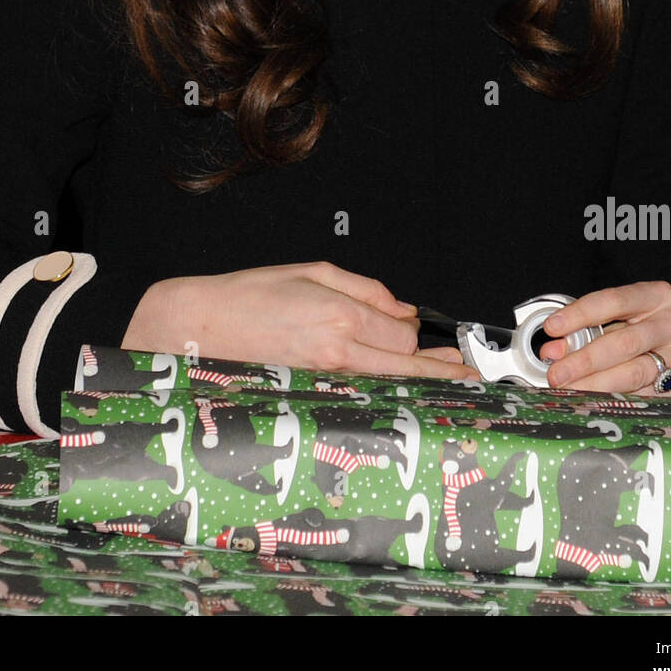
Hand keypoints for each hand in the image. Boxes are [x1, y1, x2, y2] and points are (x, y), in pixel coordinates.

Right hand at [122, 260, 478, 381]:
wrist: (196, 328)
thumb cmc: (245, 296)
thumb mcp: (310, 272)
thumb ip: (363, 289)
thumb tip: (399, 307)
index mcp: (339, 314)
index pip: (402, 329)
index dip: (418, 330)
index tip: (431, 333)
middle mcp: (337, 350)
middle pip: (405, 364)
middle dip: (442, 370)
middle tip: (474, 377)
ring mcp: (324, 378)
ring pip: (387, 384)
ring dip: (419, 385)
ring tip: (451, 390)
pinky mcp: (310, 394)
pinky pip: (358, 395)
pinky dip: (382, 394)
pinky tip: (398, 398)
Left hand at [536, 281, 670, 397]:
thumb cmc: (654, 332)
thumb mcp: (625, 319)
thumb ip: (589, 330)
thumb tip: (553, 349)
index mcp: (657, 296)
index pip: (613, 301)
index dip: (579, 314)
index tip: (552, 328)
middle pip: (623, 342)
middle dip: (584, 359)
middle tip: (556, 373)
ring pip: (634, 372)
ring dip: (596, 384)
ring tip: (570, 390)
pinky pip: (644, 395)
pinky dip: (615, 399)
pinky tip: (595, 401)